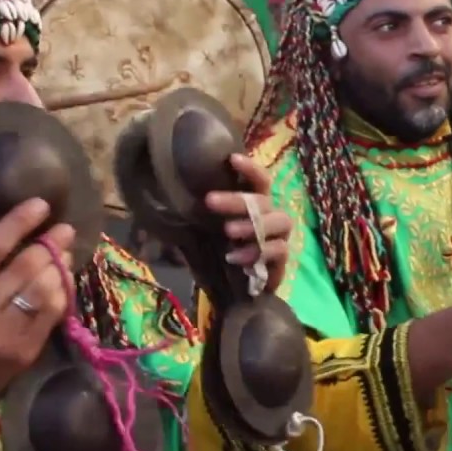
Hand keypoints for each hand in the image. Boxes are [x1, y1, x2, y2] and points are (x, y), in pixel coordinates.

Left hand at [205, 153, 291, 294]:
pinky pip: (278, 250)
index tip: (231, 159)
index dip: (250, 169)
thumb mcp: (205, 232)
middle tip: (209, 201)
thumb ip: (198, 216)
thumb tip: (169, 199)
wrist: (237, 291)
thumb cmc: (222, 253)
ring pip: (279, 221)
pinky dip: (256, 251)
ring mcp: (280, 237)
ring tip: (227, 231)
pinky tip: (234, 258)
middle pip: (263, 200)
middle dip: (237, 200)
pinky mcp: (282, 261)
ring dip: (252, 224)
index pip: (260, 180)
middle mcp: (272, 216)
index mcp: (256, 204)